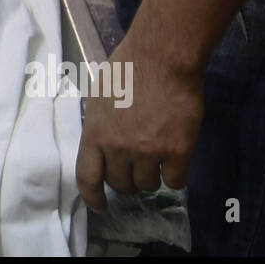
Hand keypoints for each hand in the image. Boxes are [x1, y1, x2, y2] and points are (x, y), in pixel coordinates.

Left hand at [75, 35, 204, 213]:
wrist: (162, 57)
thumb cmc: (127, 68)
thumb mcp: (99, 97)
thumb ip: (99, 125)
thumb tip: (100, 143)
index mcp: (94, 134)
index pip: (87, 177)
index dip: (92, 196)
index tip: (99, 206)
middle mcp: (118, 148)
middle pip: (120, 184)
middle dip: (126, 181)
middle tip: (135, 169)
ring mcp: (148, 152)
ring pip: (147, 185)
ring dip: (151, 177)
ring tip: (156, 158)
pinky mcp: (177, 151)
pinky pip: (175, 181)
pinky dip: (175, 176)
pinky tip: (175, 162)